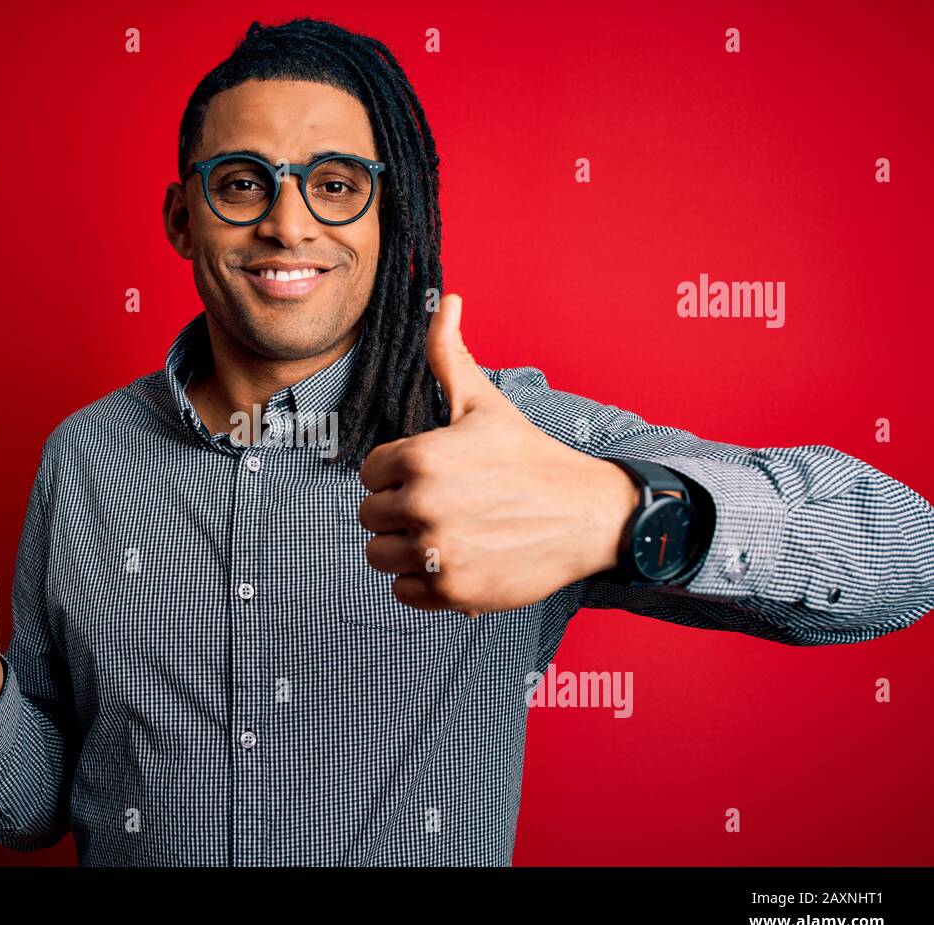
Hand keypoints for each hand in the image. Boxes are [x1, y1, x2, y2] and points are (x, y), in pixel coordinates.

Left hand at [357, 294, 638, 614]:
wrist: (588, 515)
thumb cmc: (529, 456)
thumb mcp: (484, 404)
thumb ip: (449, 355)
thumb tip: (445, 300)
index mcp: (420, 456)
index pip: (369, 473)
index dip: (398, 473)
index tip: (437, 474)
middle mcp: (423, 504)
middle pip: (370, 515)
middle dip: (399, 510)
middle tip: (445, 505)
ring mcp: (437, 551)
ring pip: (380, 555)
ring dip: (406, 548)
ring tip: (447, 534)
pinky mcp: (452, 592)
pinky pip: (403, 591)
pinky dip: (423, 582)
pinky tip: (456, 560)